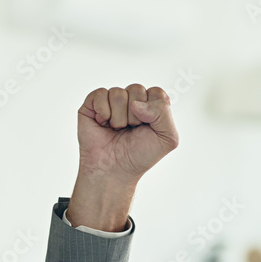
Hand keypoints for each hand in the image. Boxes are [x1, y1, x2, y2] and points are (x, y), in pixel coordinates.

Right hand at [66, 85, 178, 231]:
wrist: (113, 171)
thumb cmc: (139, 156)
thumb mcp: (167, 138)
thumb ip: (164, 112)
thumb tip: (136, 103)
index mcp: (151, 106)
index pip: (156, 92)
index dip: (152, 111)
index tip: (148, 128)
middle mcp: (131, 100)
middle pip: (136, 89)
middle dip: (135, 116)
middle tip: (130, 131)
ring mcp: (111, 101)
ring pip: (118, 93)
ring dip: (119, 118)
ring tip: (116, 130)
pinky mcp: (92, 104)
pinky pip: (100, 94)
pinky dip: (103, 112)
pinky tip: (103, 124)